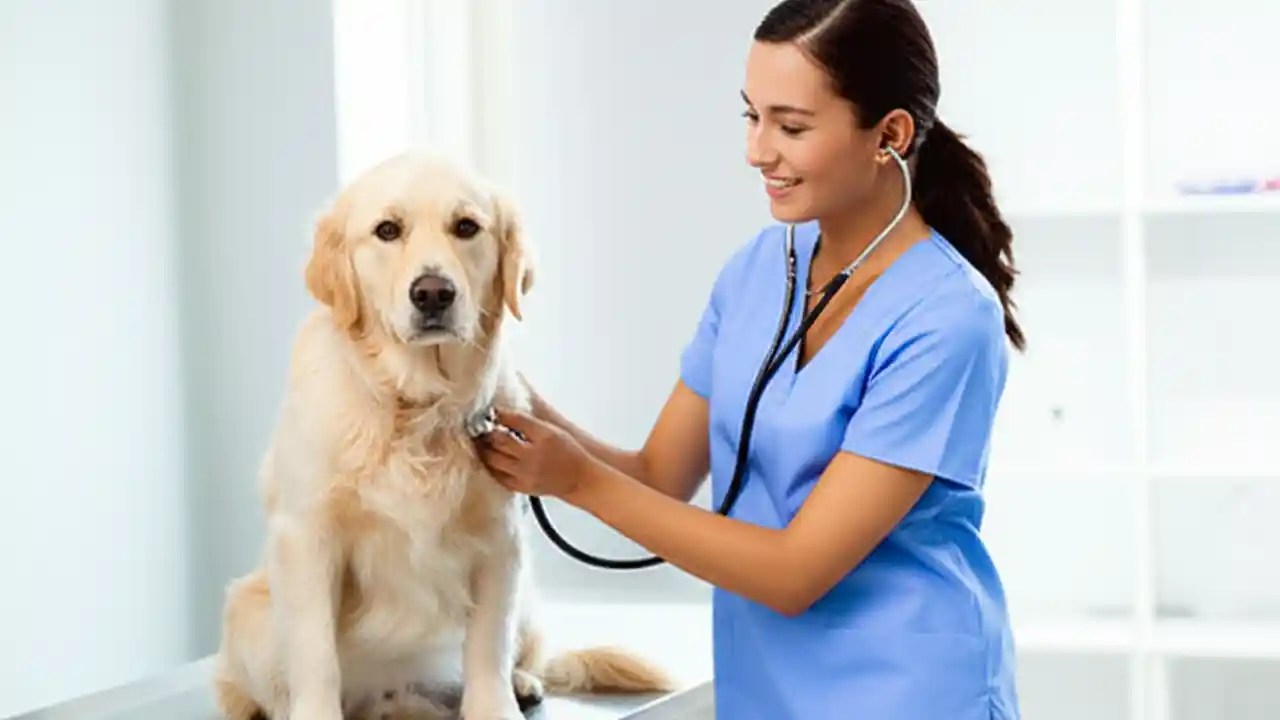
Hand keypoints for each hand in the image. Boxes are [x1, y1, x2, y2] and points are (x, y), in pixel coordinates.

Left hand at [475, 409, 599, 500]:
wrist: (579, 478)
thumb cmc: (567, 451)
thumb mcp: (552, 430)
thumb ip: (529, 423)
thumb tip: (503, 415)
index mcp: (544, 437)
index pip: (515, 421)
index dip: (500, 414)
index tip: (492, 412)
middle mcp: (533, 456)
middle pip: (500, 441)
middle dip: (486, 432)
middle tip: (479, 427)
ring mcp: (526, 473)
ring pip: (494, 459)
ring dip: (483, 449)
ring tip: (479, 442)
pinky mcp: (522, 487)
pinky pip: (498, 476)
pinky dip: (490, 466)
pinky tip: (487, 459)